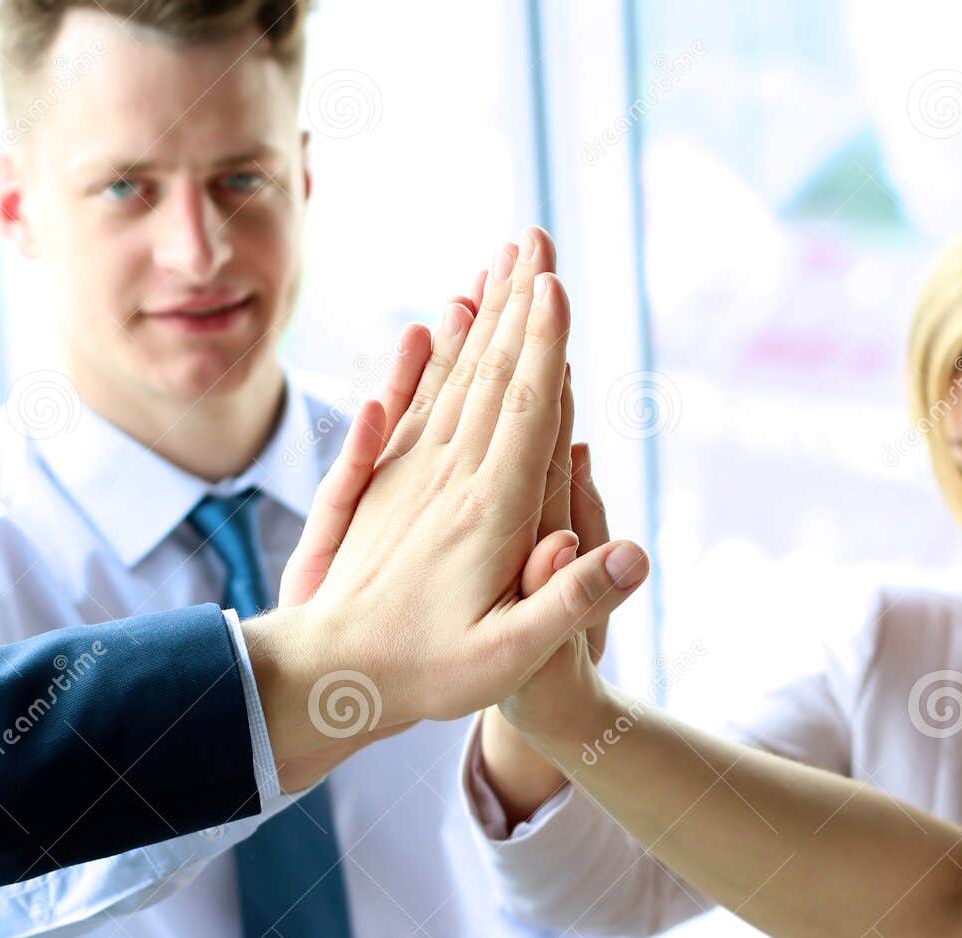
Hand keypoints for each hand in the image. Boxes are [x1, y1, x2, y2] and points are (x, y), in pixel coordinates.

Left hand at [244, 227, 649, 770]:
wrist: (327, 675)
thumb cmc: (424, 674)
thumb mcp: (509, 658)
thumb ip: (570, 603)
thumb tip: (634, 554)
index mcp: (489, 513)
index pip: (526, 410)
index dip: (544, 344)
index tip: (554, 281)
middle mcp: (449, 479)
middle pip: (491, 375)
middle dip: (516, 304)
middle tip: (533, 238)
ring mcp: (410, 477)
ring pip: (451, 380)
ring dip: (478, 318)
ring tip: (495, 264)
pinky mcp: (382, 485)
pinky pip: (407, 408)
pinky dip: (422, 363)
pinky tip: (426, 330)